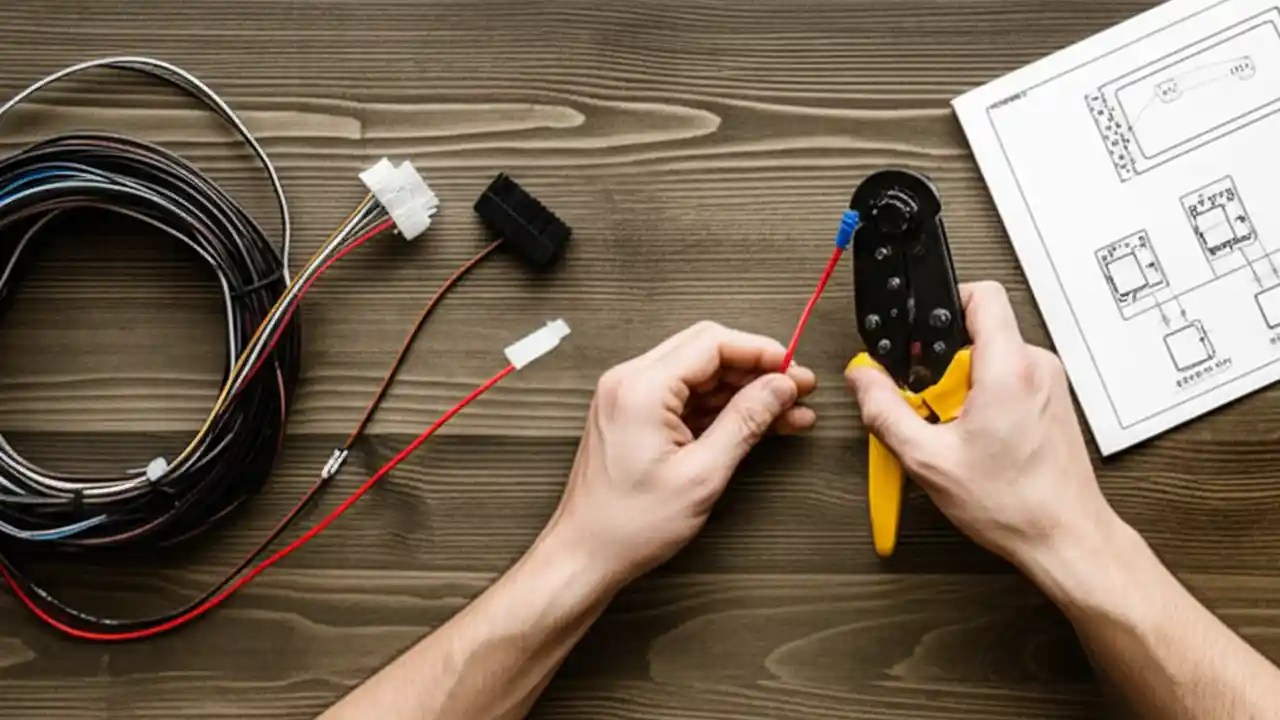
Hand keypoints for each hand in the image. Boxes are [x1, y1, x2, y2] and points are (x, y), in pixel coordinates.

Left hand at [546, 321, 816, 589]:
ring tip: (790, 410)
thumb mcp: (702, 474)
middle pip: (707, 351)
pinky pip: (686, 398)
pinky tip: (761, 423)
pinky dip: (723, 408)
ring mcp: (630, 398)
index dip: (760, 351)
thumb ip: (745, 422)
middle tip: (798, 387)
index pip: (712, 343)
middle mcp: (630, 382)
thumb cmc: (629, 525)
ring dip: (745, 390)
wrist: (584, 555)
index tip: (793, 368)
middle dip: (757, 367)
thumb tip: (781, 387)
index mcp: (641, 388)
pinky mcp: (635, 417)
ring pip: (700, 375)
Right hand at [844, 281, 1117, 571]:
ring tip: (954, 429)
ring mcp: (1049, 383)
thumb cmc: (1014, 505)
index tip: (918, 335)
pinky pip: (1007, 379)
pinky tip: (975, 439)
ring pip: (991, 358)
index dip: (943, 302)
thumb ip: (885, 411)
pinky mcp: (1052, 401)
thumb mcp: (928, 459)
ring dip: (962, 385)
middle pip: (978, 331)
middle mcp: (1036, 366)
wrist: (1065, 538)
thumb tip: (863, 379)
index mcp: (1009, 368)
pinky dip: (983, 400)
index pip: (981, 295)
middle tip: (931, 404)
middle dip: (941, 362)